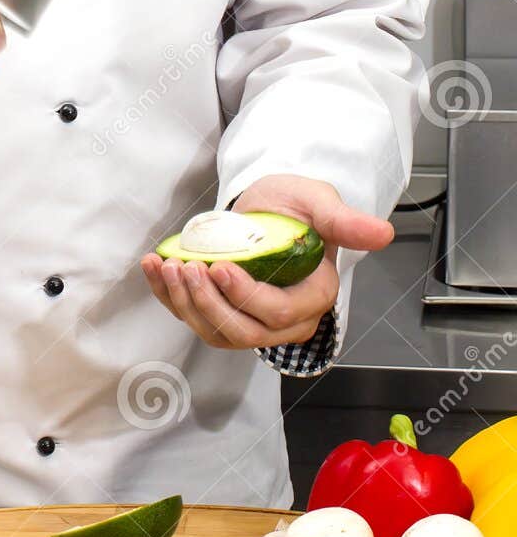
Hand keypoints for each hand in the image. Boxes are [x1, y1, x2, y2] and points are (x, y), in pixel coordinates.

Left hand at [140, 173, 393, 352]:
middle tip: (189, 269)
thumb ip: (345, 221)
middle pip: (243, 332)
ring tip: (169, 268)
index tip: (220, 266)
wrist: (271, 207)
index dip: (247, 297)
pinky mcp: (219, 312)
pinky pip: (193, 316)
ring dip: (186, 304)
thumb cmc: (296, 206)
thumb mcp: (321, 204)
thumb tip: (382, 233)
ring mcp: (249, 320)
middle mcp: (283, 319)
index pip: (278, 313)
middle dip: (210, 304)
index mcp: (313, 298)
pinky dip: (168, 296)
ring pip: (215, 331)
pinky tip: (154, 268)